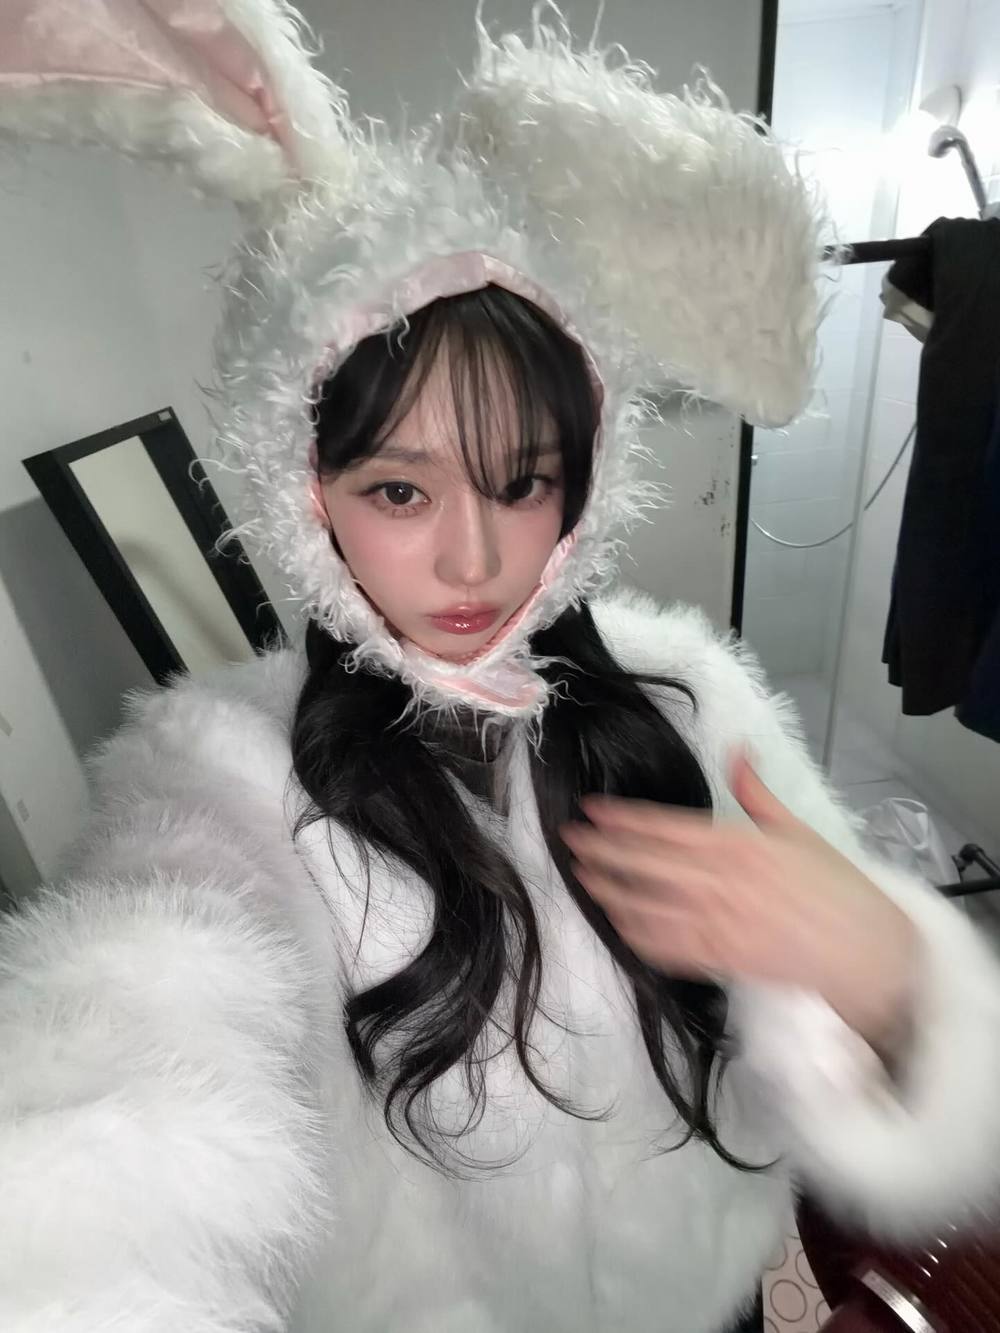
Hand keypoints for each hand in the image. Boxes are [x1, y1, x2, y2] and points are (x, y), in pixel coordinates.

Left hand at [560, 752, 918, 1057]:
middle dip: (602, 851)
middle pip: (645, 864)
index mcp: (737, 844)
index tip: (591, 810)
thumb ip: (757, 792)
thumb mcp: (798, 830)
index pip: (664, 828)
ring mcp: (717, 923)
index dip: (622, 819)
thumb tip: (737, 749)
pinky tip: (616, 923)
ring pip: (647, 906)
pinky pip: (667, 947)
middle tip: (568, 839)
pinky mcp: (721, 959)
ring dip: (609, 891)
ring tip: (581, 876)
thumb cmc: (835, 888)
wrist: (866, 951)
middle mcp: (720, 881)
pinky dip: (636, 935)